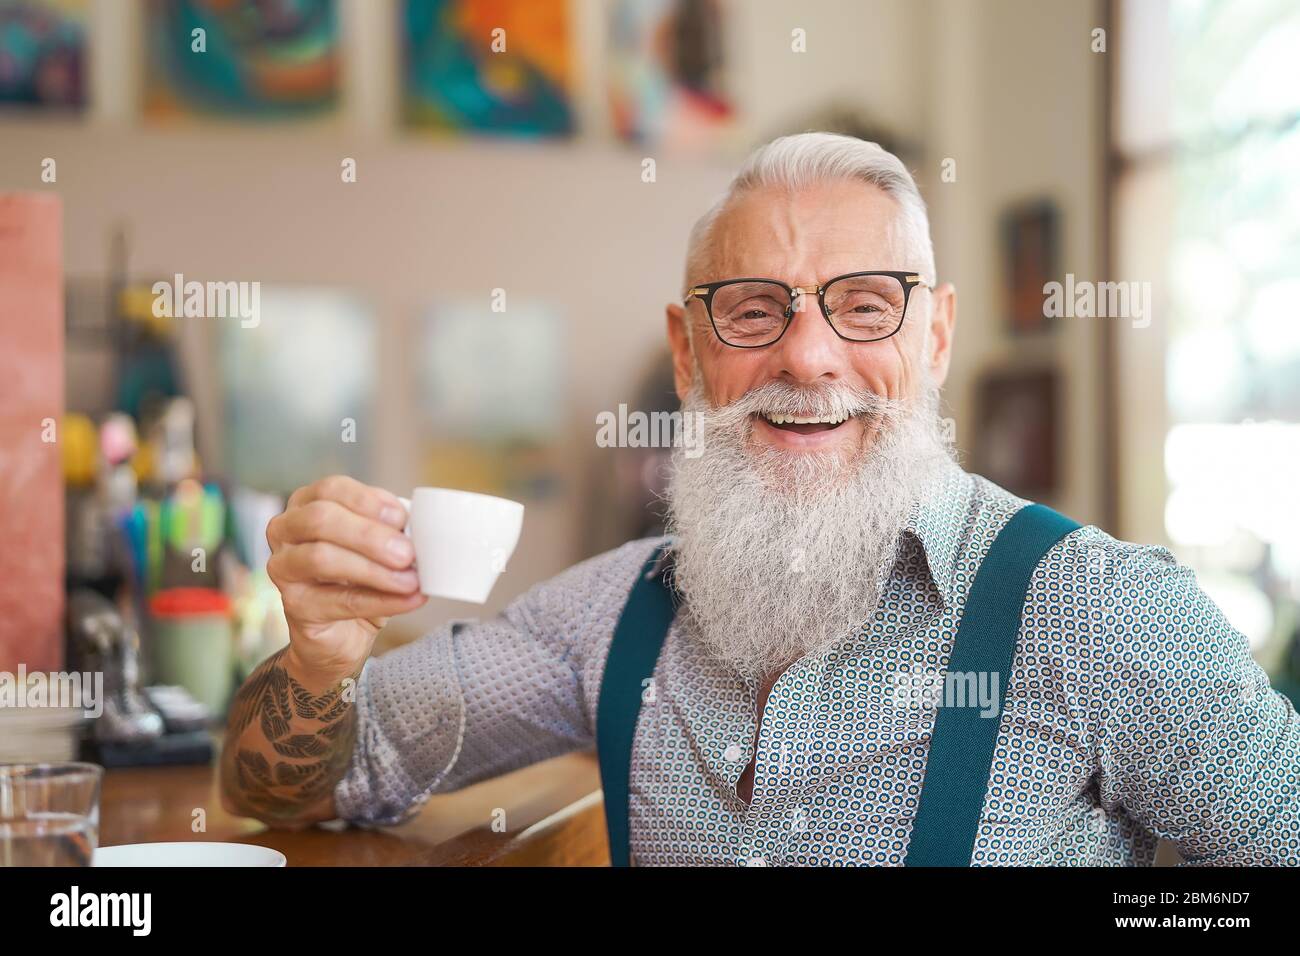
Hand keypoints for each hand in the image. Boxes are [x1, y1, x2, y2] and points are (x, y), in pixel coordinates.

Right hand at [266, 475, 425, 677]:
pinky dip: (381, 600)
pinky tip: (409, 600)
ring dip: (374, 569)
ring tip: (411, 580)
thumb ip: (390, 531)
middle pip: (321, 520)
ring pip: (322, 558)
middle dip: (369, 535)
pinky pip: (340, 601)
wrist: (342, 631)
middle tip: (407, 553)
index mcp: (306, 504)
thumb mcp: (377, 546)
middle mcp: (285, 531)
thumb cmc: (359, 577)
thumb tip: (419, 528)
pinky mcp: (294, 605)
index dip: (368, 501)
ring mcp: (283, 568)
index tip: (401, 517)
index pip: (331, 489)